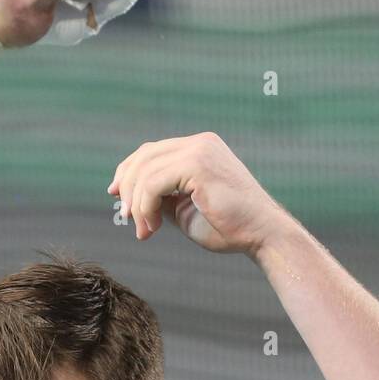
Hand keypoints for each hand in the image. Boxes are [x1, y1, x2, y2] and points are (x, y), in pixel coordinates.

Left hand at [108, 132, 276, 255]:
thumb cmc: (229, 228)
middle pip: (144, 156)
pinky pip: (153, 183)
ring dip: (137, 205)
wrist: (261, 235)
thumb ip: (163, 197)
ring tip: (144, 230)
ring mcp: (199, 151)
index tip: (116, 196)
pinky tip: (153, 227)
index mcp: (200, 149)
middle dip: (127, 188)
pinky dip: (146, 207)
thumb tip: (130, 198)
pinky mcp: (197, 165)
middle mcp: (199, 143)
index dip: (128, 172)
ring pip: (145, 171)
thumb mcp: (185, 209)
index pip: (152, 152)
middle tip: (126, 219)